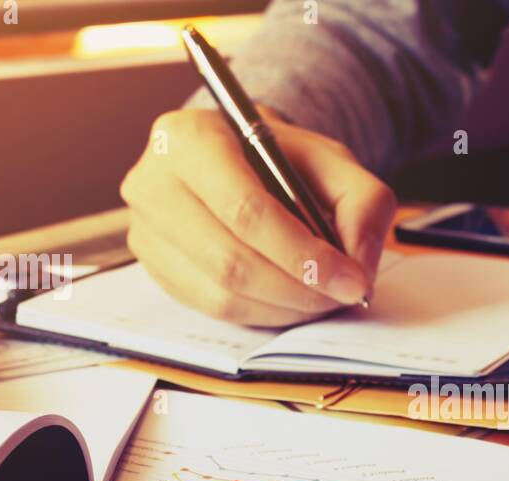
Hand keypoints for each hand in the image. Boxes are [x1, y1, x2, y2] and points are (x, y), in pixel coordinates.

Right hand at [120, 107, 396, 325]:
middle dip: (297, 289)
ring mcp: (145, 228)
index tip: (349, 280)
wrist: (238, 159)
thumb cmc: (282, 160)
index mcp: (190, 138)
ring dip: (283, 308)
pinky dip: (261, 314)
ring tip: (321, 299)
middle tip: (341, 296)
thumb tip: (360, 267)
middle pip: (230, 260)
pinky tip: (290, 301)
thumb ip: (362, 203)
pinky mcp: (152, 266)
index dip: (302, 254)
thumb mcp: (333, 160)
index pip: (245, 210)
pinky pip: (210, 309)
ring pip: (220, 294)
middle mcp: (153, 182)